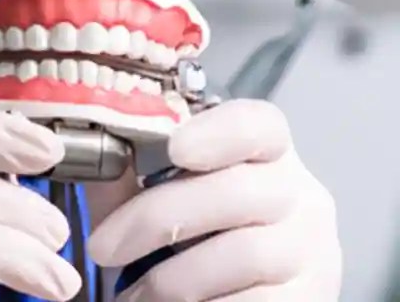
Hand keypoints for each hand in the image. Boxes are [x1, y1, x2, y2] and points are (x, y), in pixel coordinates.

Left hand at [88, 100, 342, 300]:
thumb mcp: (151, 200)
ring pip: (246, 253)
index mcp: (265, 157)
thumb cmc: (186, 244)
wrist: (226, 300)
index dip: (218, 131)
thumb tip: (95, 155)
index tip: (174, 148)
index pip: (259, 125)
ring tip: (134, 295)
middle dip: (156, 219)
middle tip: (102, 249)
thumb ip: (124, 173)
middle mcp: (301, 197)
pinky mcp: (311, 299)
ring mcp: (314, 252)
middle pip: (238, 190)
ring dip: (174, 279)